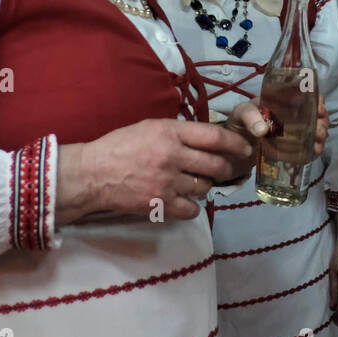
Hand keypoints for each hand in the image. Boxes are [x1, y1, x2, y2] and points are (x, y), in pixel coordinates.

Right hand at [57, 119, 254, 224]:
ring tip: (193, 182)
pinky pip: (192, 209)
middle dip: (224, 169)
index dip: (235, 143)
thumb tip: (209, 138)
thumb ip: (179, 132)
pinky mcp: (160, 204)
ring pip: (205, 187)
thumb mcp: (151, 127)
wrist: (92, 174)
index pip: (214, 136)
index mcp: (170, 133)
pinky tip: (184, 200)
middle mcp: (172, 156)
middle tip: (220, 170)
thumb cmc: (121, 146)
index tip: (245, 149)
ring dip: (204, 186)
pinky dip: (192, 206)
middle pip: (215, 165)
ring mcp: (166, 182)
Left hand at [224, 96, 328, 160]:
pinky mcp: (293, 151)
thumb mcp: (241, 114)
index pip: (309, 97)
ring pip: (317, 133)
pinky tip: (311, 152)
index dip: (318, 103)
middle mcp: (294, 117)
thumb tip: (264, 130)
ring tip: (315, 142)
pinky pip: (309, 150)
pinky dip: (313, 152)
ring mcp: (295, 134)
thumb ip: (250, 117)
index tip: (319, 110)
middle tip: (317, 130)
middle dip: (322, 123)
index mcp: (284, 103)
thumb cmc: (239, 123)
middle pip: (318, 116)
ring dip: (320, 137)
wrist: (233, 147)